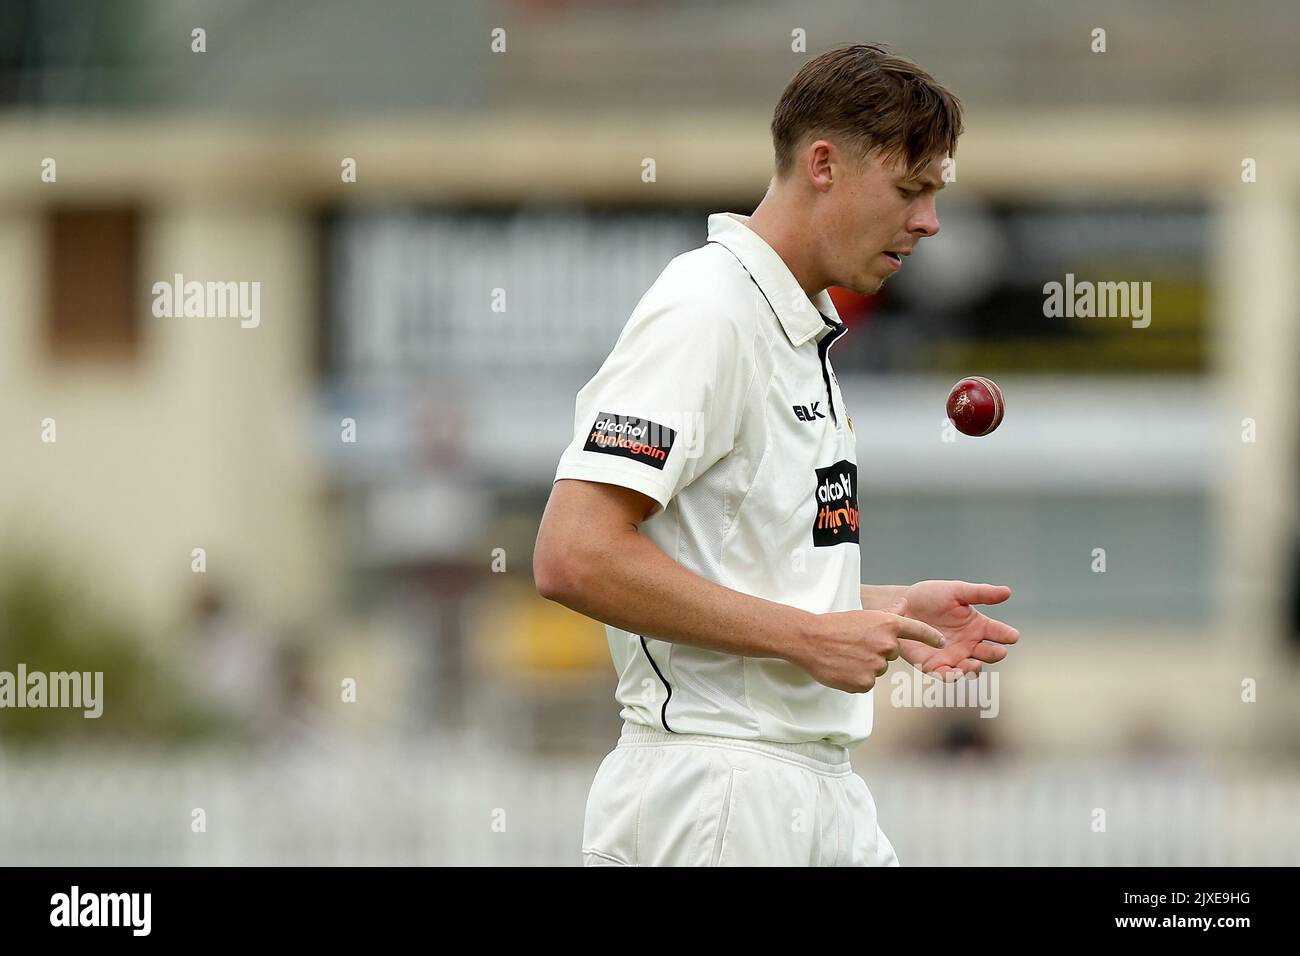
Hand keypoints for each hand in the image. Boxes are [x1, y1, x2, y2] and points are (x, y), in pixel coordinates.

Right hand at [795, 609, 945, 693]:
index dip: (931, 637)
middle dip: (878, 650)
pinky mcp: (865, 683)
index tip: (942, 642)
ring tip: (846, 655)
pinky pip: (867, 682)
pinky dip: (857, 678)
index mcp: (887, 625)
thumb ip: (887, 615)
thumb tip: (904, 606)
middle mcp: (886, 645)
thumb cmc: (834, 625)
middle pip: (892, 653)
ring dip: (866, 665)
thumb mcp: (863, 615)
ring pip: (879, 669)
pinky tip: (843, 667)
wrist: (810, 640)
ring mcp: (876, 666)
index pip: (917, 631)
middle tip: (856, 644)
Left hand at [888, 581, 1019, 679]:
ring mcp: (953, 656)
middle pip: (988, 653)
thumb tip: (1008, 592)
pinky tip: (955, 673)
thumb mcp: (956, 591)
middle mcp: (969, 644)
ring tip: (975, 664)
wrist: (901, 605)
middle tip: (1000, 651)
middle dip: (995, 654)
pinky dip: (951, 676)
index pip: (998, 632)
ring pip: (969, 668)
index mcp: (977, 626)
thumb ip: (980, 593)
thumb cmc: (930, 596)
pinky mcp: (934, 665)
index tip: (1013, 636)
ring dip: (973, 669)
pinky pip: (945, 675)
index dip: (1006, 635)